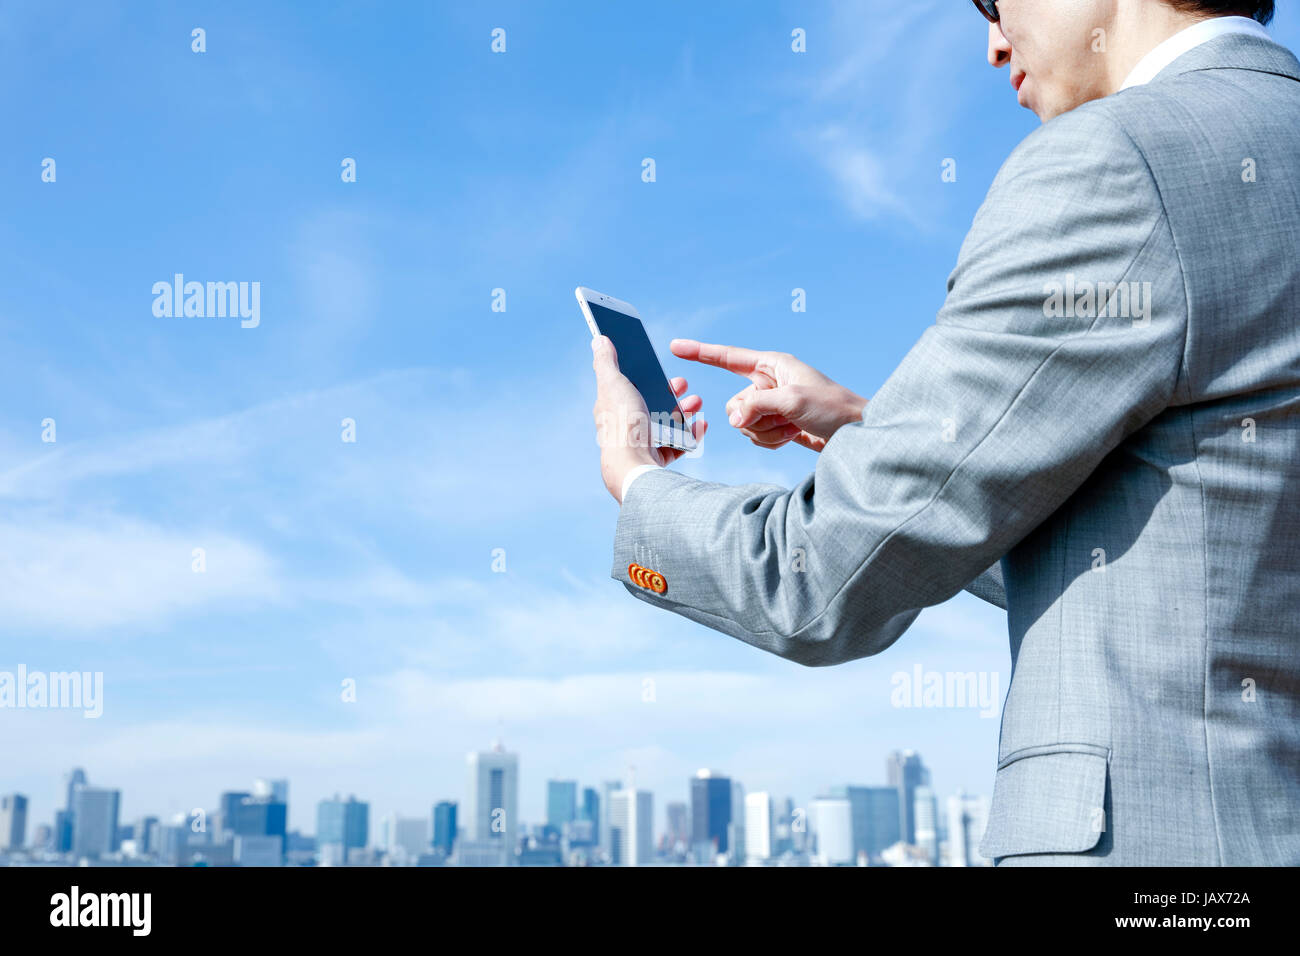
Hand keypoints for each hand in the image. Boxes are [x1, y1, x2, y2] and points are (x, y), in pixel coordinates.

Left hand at [591, 335, 708, 501]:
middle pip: (651, 405)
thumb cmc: (622, 423)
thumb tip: (599, 339)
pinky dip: (692, 433)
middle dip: (671, 392)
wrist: (634, 466)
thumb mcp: (613, 383)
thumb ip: (607, 361)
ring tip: (697, 403)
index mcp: (613, 409)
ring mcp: (641, 445)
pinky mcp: (657, 460)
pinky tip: (702, 424)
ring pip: (667, 424)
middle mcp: (625, 427)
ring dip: (685, 410)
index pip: (629, 388)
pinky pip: (679, 444)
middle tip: (683, 384)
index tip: (661, 368)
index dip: (646, 376)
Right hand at [669, 339, 866, 451]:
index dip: (700, 353)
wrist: (856, 434)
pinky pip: (755, 436)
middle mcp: (768, 383)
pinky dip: (771, 441)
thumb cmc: (832, 409)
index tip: (675, 346)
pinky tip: (793, 436)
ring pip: (742, 425)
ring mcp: (770, 405)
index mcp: (772, 365)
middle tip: (783, 418)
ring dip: (766, 432)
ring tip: (794, 428)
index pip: (728, 357)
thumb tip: (733, 419)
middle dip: (754, 418)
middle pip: (733, 405)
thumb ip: (758, 405)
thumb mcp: (794, 401)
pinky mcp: (775, 425)